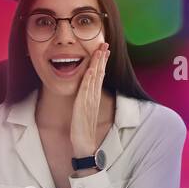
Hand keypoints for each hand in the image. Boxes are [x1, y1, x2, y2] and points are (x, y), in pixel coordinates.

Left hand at [70, 41, 108, 157]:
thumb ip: (86, 100)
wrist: (85, 143)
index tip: (104, 50)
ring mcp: (90, 100)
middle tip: (105, 44)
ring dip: (98, 63)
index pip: (99, 75)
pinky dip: (89, 78)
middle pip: (99, 73)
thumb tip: (85, 92)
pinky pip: (87, 89)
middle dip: (102, 58)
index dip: (102, 62)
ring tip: (100, 50)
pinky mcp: (83, 105)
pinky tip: (90, 69)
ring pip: (95, 78)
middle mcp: (94, 96)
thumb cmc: (83, 129)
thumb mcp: (85, 111)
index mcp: (94, 97)